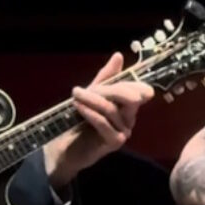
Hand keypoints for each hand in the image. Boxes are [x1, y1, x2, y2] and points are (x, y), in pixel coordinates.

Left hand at [44, 51, 155, 186]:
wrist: (64, 149)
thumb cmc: (79, 121)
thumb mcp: (91, 95)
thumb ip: (106, 77)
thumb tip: (118, 55)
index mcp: (128, 106)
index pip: (140, 90)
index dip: (129, 82)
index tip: (105, 81)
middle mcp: (130, 118)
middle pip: (130, 97)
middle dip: (107, 89)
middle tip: (81, 89)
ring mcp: (124, 131)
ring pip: (111, 109)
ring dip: (91, 99)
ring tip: (75, 95)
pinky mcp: (115, 142)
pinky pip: (104, 123)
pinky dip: (90, 113)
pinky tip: (78, 107)